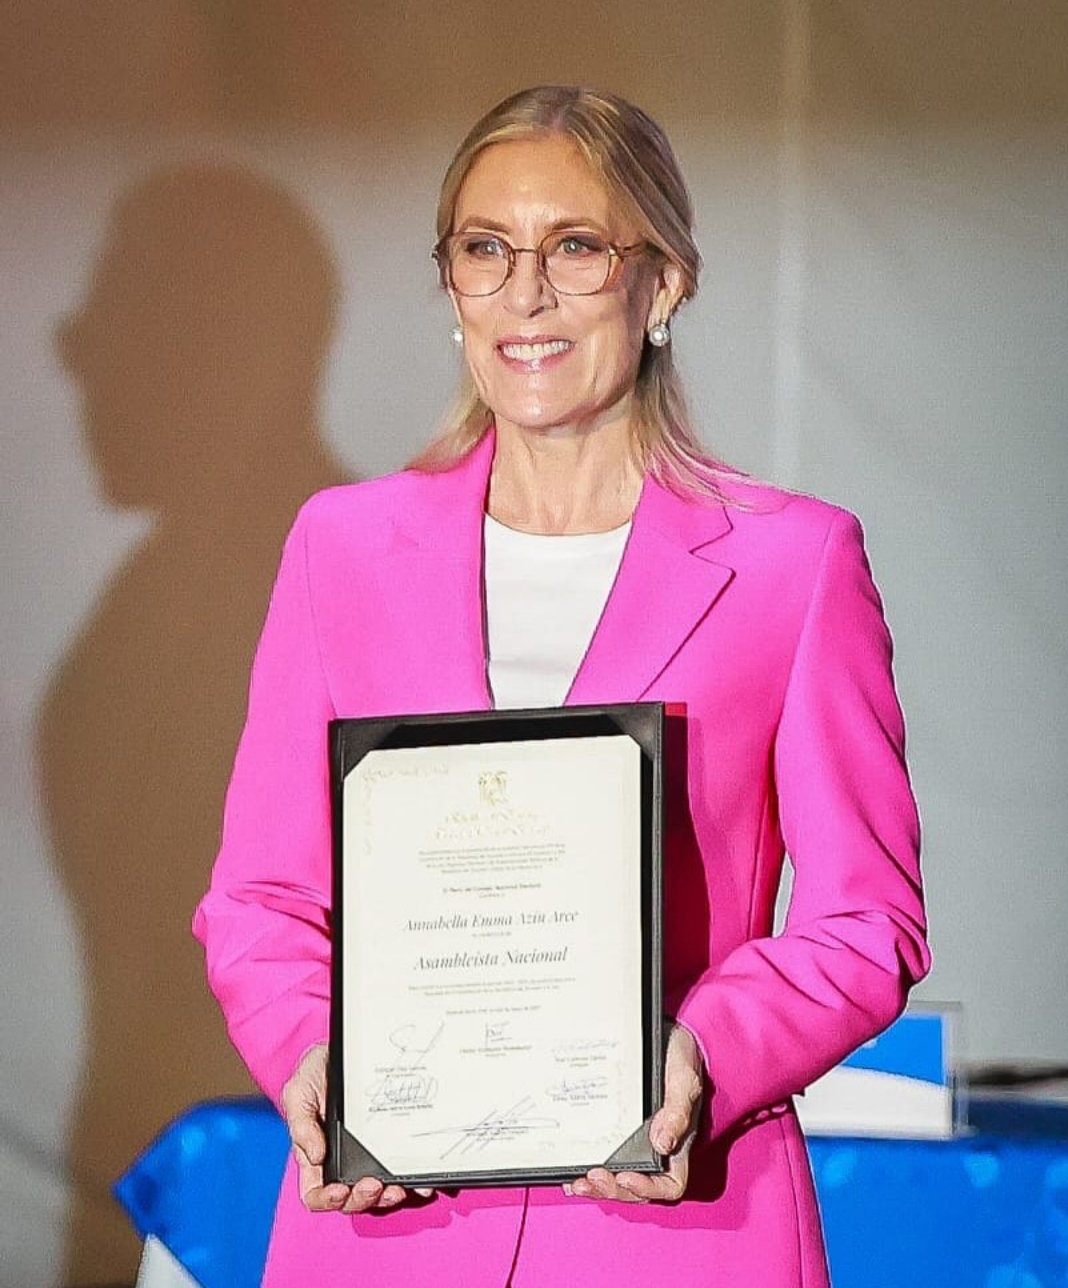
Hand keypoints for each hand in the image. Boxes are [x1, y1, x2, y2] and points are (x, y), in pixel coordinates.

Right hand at [281, 1043, 431, 1212]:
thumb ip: (300, 1125)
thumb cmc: (316, 1073)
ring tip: (398, 1188)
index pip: (316, 1193)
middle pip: (351, 1198)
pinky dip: (413, 1181)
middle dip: (363, 1199)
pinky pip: (403, 1170)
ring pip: (379, 1191)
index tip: (339, 1190)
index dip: (326, 1200)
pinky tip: (421, 1181)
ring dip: (388, 1196)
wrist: (346, 1049)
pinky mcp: (392, 1145)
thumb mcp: (298, 1093)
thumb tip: (316, 1157)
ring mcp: (370, 1155)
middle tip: (374, 1185)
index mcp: (316, 1156)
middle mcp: (343, 1161)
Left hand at [566, 1022, 703, 1203]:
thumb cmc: (681, 1059)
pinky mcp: (618, 1132)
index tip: (626, 1177)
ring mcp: (636, 1143)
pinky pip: (605, 1158)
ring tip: (578, 1183)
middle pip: (637, 1188)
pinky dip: (589, 1171)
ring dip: (599, 1186)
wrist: (667, 1038)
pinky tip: (573, 1172)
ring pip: (619, 1179)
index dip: (649, 1189)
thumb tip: (662, 1144)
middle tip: (592, 1178)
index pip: (669, 1184)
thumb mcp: (684, 1080)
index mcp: (678, 1144)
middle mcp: (656, 1149)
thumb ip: (677, 1111)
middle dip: (614, 1189)